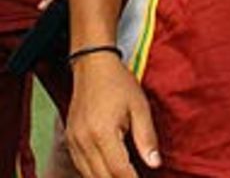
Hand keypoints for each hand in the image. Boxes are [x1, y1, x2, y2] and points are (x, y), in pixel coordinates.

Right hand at [67, 53, 159, 177]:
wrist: (93, 67)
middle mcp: (84, 142)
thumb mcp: (140, 107)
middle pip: (102, 177)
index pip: (119, 170)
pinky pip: (81, 167)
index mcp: (102, 133)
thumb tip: (155, 164)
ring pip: (89, 175)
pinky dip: (95, 174)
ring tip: (127, 176)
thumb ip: (146, 137)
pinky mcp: (69, 141)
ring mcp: (73, 142)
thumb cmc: (119, 84)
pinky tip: (109, 173)